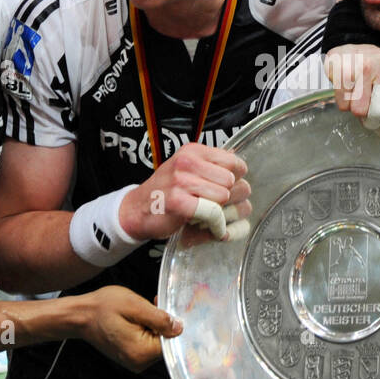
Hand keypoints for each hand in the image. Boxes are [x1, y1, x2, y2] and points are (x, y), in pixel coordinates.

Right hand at [69, 285, 181, 372]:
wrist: (80, 316)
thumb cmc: (102, 308)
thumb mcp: (134, 305)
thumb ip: (159, 318)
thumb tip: (179, 328)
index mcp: (141, 352)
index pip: (172, 340)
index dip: (170, 322)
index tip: (160, 307)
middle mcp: (139, 362)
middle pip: (164, 342)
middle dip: (161, 323)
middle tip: (149, 304)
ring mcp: (134, 361)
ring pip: (156, 341)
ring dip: (153, 325)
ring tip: (138, 311)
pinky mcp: (131, 356)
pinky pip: (146, 343)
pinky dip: (145, 330)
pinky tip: (135, 319)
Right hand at [118, 143, 251, 241]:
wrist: (136, 210)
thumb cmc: (167, 193)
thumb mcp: (188, 171)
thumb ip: (214, 169)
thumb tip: (243, 177)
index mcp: (193, 151)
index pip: (234, 162)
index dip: (234, 180)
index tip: (223, 190)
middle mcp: (186, 161)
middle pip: (232, 181)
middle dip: (228, 198)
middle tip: (214, 206)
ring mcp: (181, 181)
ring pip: (224, 196)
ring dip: (221, 212)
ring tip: (207, 215)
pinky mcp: (178, 202)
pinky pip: (213, 213)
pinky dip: (215, 225)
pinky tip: (208, 226)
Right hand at [323, 44, 379, 129]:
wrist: (349, 50)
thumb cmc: (372, 67)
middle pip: (378, 111)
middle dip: (370, 111)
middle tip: (367, 100)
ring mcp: (362, 65)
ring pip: (359, 109)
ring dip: (355, 106)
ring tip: (356, 91)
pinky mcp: (342, 69)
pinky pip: (343, 104)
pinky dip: (343, 101)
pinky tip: (346, 88)